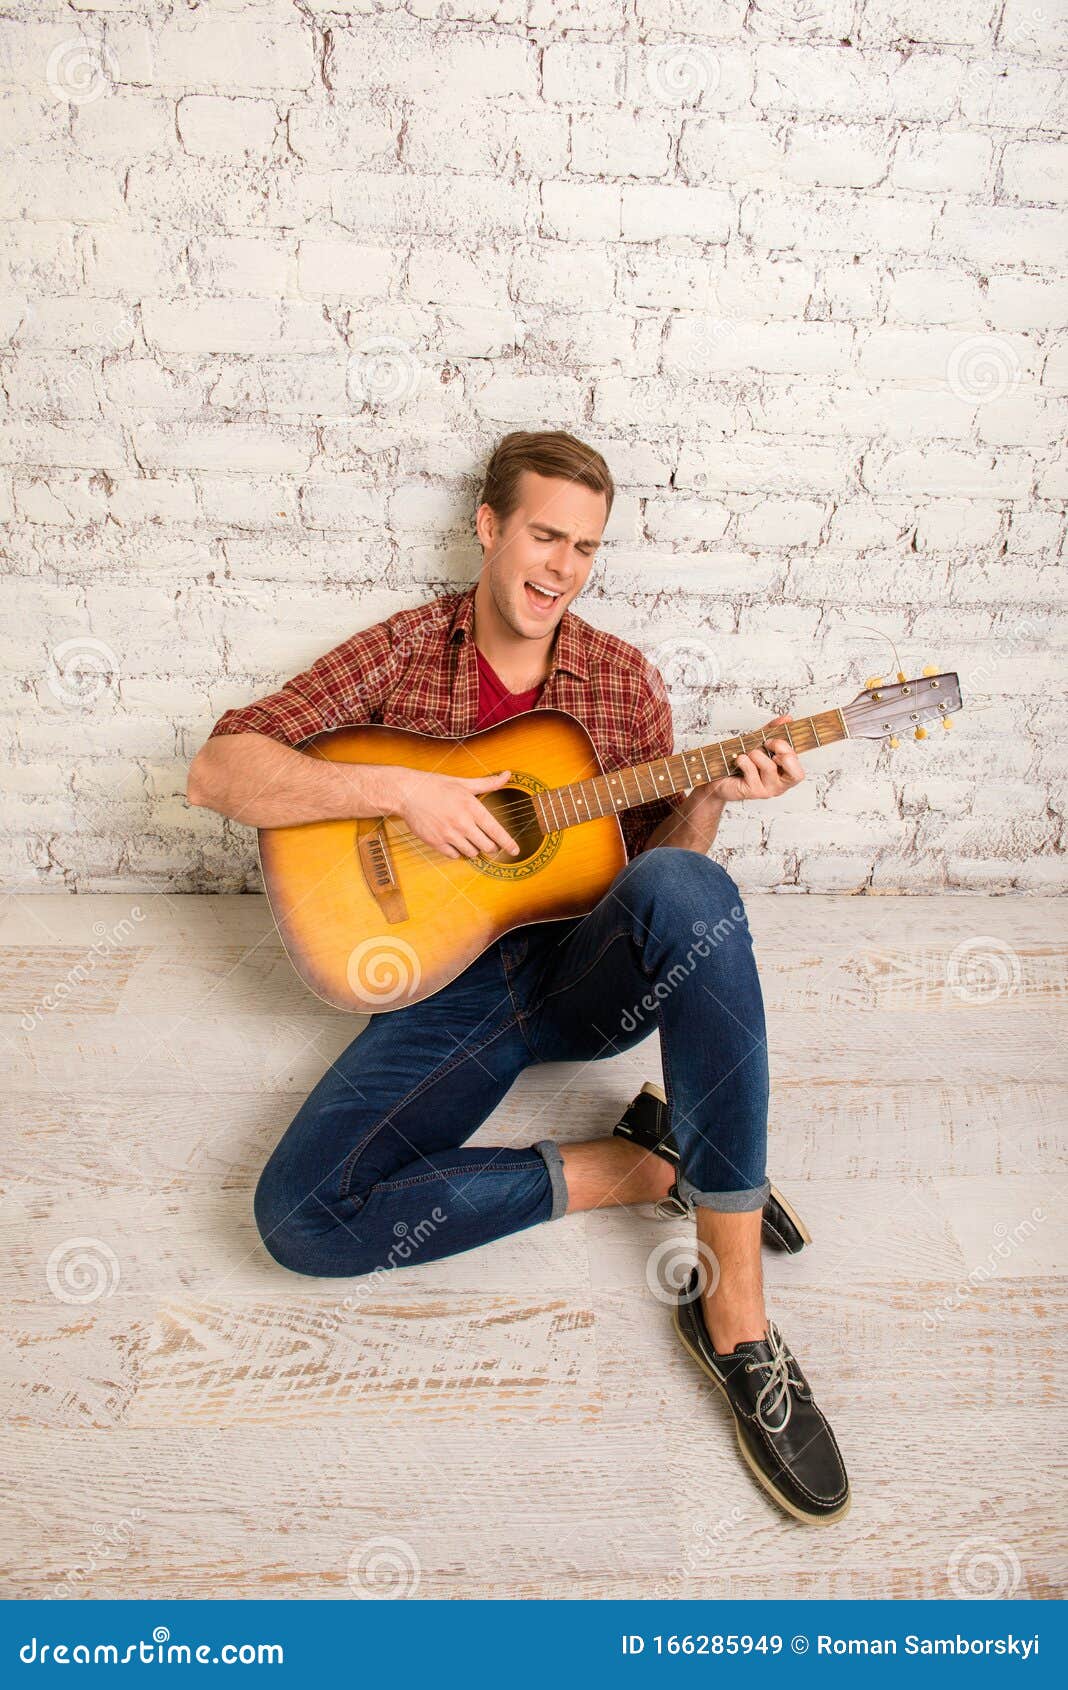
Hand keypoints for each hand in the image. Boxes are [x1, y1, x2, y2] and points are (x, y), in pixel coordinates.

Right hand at [390, 766, 520, 860]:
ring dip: (474, 849)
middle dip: (490, 846)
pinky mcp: (436, 843)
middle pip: (487, 846)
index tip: (515, 851)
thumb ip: (488, 783)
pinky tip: (455, 842)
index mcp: (471, 807)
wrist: (408, 793)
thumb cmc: (436, 786)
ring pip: (472, 853)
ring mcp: (449, 834)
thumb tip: (507, 775)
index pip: (496, 831)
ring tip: (468, 839)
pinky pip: (455, 856)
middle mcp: (462, 823)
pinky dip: (458, 852)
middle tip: (487, 841)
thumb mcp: (463, 783)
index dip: (508, 843)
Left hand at [706, 714, 804, 804]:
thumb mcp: (760, 743)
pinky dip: (743, 760)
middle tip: (766, 743)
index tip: (773, 741)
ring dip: (756, 754)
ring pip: (769, 767)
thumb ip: (774, 731)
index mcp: (786, 775)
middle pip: (795, 774)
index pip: (799, 770)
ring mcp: (767, 790)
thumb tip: (787, 719)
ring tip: (748, 753)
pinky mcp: (752, 791)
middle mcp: (779, 785)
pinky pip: (751, 769)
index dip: (790, 752)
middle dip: (781, 750)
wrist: (720, 779)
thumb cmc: (742, 763)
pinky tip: (739, 760)